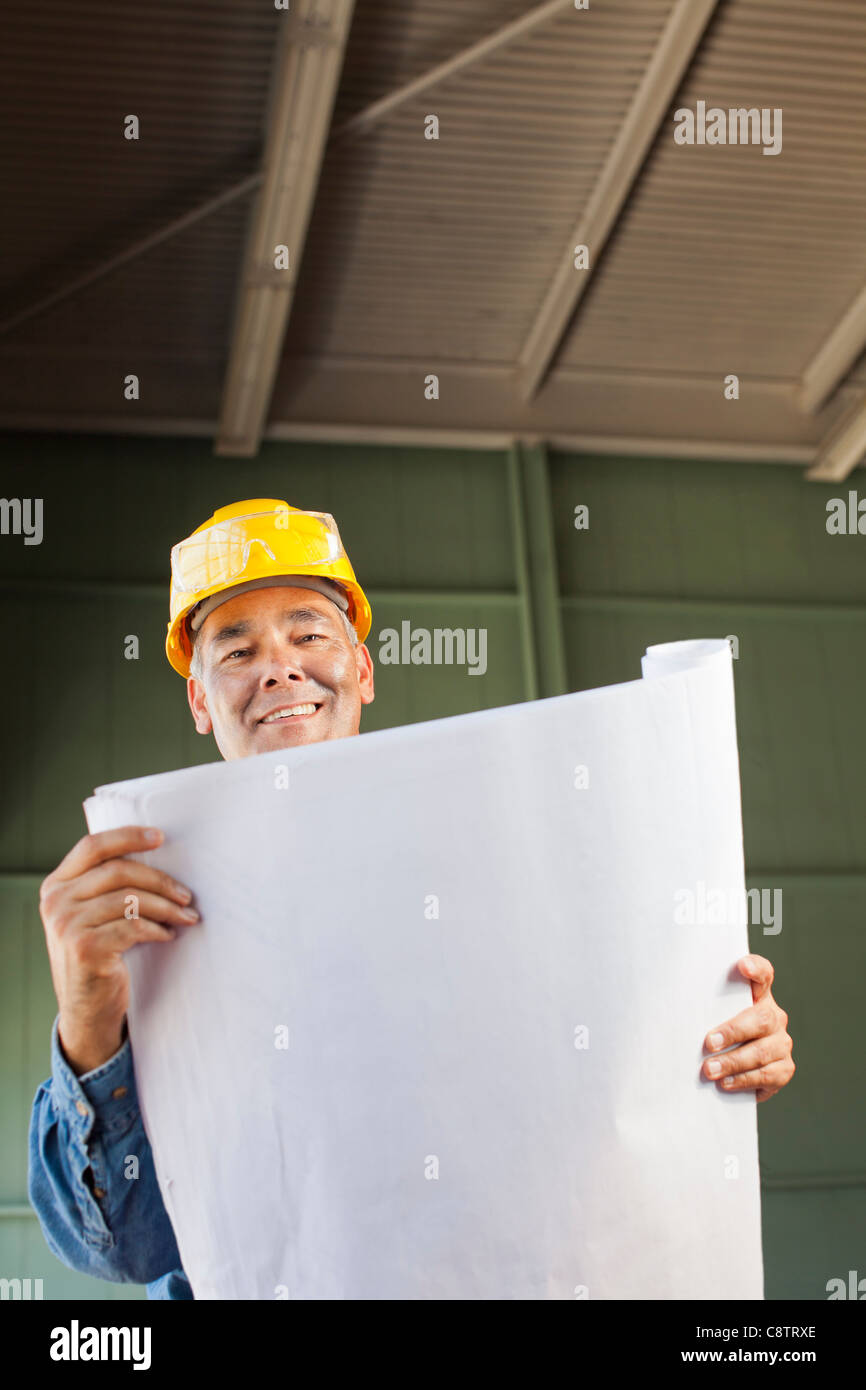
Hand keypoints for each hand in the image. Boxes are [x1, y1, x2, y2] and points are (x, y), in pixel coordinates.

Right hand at [39, 826, 198, 1075]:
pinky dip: (158, 929)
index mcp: (56, 885)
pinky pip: (134, 927)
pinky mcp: (85, 948)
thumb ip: (105, 887)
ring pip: (131, 899)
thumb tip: (157, 856)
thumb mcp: (91, 916)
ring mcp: (67, 925)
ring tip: (186, 916)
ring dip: (166, 907)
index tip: (161, 837)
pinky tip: (168, 935)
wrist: (86, 1009)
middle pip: (119, 871)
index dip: (128, 837)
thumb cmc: (98, 955)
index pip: (92, 846)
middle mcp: (56, 901)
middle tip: (186, 895)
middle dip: (160, 880)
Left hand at [702, 955, 794, 1101]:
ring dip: (733, 1062)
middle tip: (708, 1043)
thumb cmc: (717, 1035)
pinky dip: (744, 1080)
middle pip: (762, 1019)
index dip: (756, 968)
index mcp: (758, 997)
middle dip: (733, 1031)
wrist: (735, 1070)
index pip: (763, 974)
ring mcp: (781, 1043)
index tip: (742, 965)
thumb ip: (703, 1006)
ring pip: (762, 1052)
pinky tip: (725, 1083)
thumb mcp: (712, 1015)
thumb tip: (667, 1004)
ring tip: (709, 1069)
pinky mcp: (784, 1068)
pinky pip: (767, 1076)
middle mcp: (775, 1017)